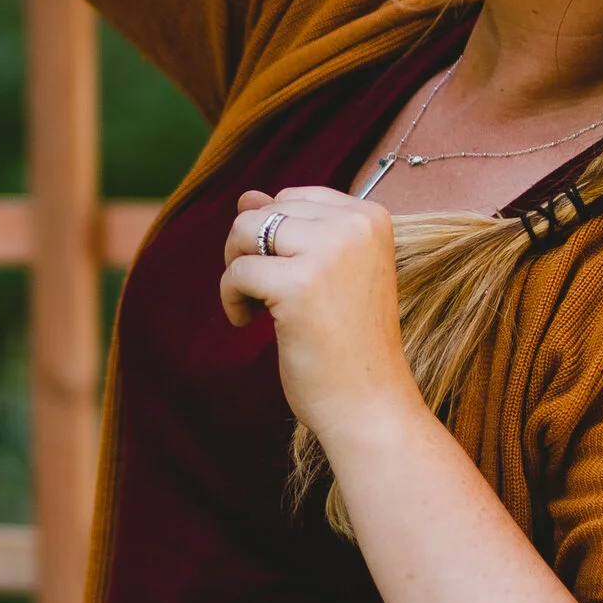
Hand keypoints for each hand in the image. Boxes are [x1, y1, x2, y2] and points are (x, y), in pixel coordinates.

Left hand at [220, 186, 425, 456]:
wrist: (371, 406)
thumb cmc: (348, 343)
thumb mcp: (325, 272)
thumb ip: (291, 227)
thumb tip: (247, 195)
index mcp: (371, 217)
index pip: (293, 198)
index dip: (276, 239)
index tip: (291, 278)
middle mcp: (355, 226)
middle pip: (265, 211)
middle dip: (251, 251)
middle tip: (267, 296)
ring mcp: (330, 252)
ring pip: (245, 230)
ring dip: (238, 270)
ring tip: (257, 305)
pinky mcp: (299, 284)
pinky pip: (237, 271)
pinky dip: (232, 298)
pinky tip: (249, 323)